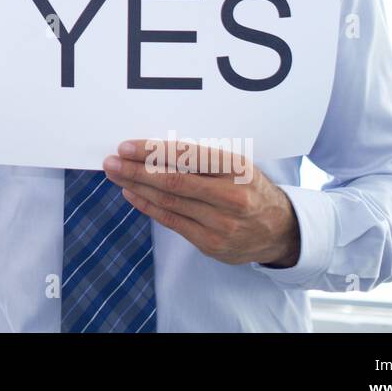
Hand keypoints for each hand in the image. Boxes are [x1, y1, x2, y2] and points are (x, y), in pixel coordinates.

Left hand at [101, 139, 300, 267]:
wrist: (280, 230)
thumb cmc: (249, 187)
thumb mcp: (236, 165)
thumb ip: (202, 159)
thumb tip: (153, 148)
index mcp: (238, 169)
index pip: (188, 157)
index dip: (153, 152)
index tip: (127, 146)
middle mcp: (231, 197)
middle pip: (173, 182)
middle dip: (136, 170)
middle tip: (111, 161)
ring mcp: (222, 224)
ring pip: (169, 203)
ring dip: (136, 187)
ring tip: (115, 174)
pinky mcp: (212, 244)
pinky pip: (172, 222)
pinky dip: (148, 207)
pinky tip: (131, 193)